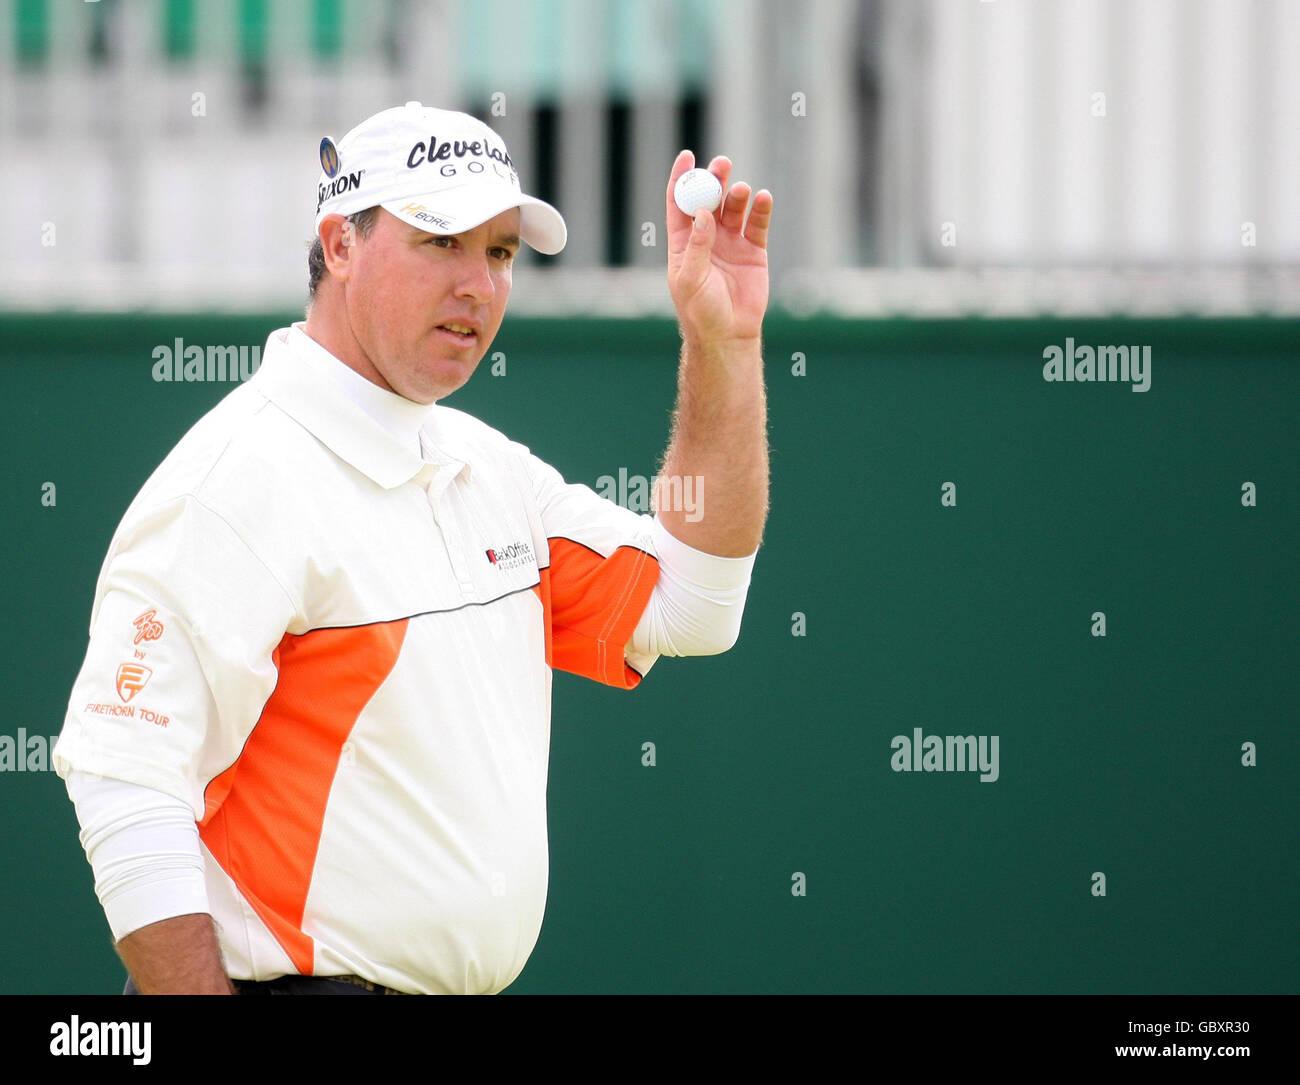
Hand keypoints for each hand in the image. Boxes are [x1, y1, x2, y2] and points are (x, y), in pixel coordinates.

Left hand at [665, 151, 772, 346]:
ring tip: (741, 191)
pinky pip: (758, 224)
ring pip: (734, 208)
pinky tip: (763, 198)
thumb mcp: (690, 280)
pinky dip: (761, 209)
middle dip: (714, 179)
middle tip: (722, 164)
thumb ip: (696, 247)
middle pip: (709, 199)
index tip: (687, 156)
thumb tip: (702, 214)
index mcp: (684, 242)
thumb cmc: (700, 311)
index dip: (682, 178)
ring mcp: (731, 242)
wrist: (729, 333)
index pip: (679, 203)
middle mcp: (707, 237)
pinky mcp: (754, 251)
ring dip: (737, 195)